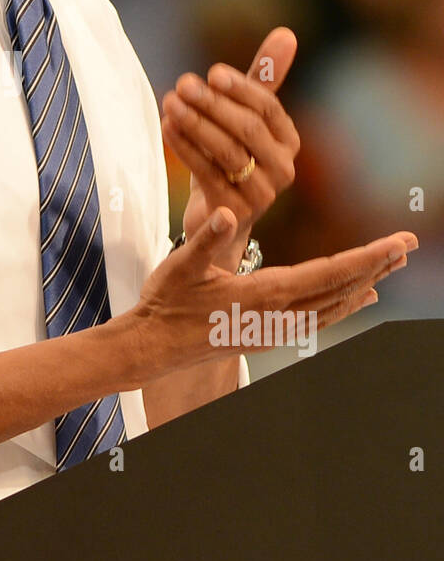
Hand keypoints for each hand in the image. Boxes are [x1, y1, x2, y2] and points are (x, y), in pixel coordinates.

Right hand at [125, 208, 417, 381]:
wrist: (152, 347)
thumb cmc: (164, 303)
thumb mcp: (179, 264)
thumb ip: (204, 239)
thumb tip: (222, 212)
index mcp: (263, 294)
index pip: (328, 273)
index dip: (366, 257)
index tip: (397, 242)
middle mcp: (277, 315)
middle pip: (340, 289)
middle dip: (376, 266)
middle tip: (407, 244)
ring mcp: (275, 329)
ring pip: (334, 306)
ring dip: (365, 283)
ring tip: (391, 265)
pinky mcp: (269, 335)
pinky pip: (321, 319)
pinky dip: (346, 305)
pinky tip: (360, 296)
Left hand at [162, 27, 300, 267]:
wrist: (218, 214)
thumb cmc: (233, 155)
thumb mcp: (246, 116)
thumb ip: (262, 79)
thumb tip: (286, 33)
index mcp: (289, 140)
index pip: (269, 108)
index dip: (241, 89)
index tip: (212, 73)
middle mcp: (283, 167)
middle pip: (247, 129)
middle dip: (213, 104)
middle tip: (183, 84)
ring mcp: (263, 193)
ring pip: (227, 152)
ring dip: (196, 125)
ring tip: (170, 103)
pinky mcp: (237, 212)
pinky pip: (209, 175)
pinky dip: (186, 150)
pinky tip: (168, 128)